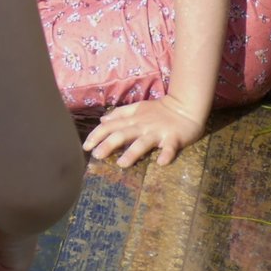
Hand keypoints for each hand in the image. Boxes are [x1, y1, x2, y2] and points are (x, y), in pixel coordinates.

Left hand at [82, 94, 205, 166]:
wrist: (185, 107)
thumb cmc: (159, 110)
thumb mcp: (137, 108)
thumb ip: (120, 114)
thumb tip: (102, 120)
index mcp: (133, 119)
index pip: (110, 126)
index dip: (97, 135)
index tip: (85, 146)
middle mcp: (142, 125)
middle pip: (122, 134)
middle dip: (108, 144)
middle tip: (96, 156)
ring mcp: (158, 132)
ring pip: (143, 142)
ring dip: (132, 152)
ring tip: (121, 164)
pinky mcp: (174, 138)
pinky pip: (170, 147)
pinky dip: (166, 154)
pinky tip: (161, 163)